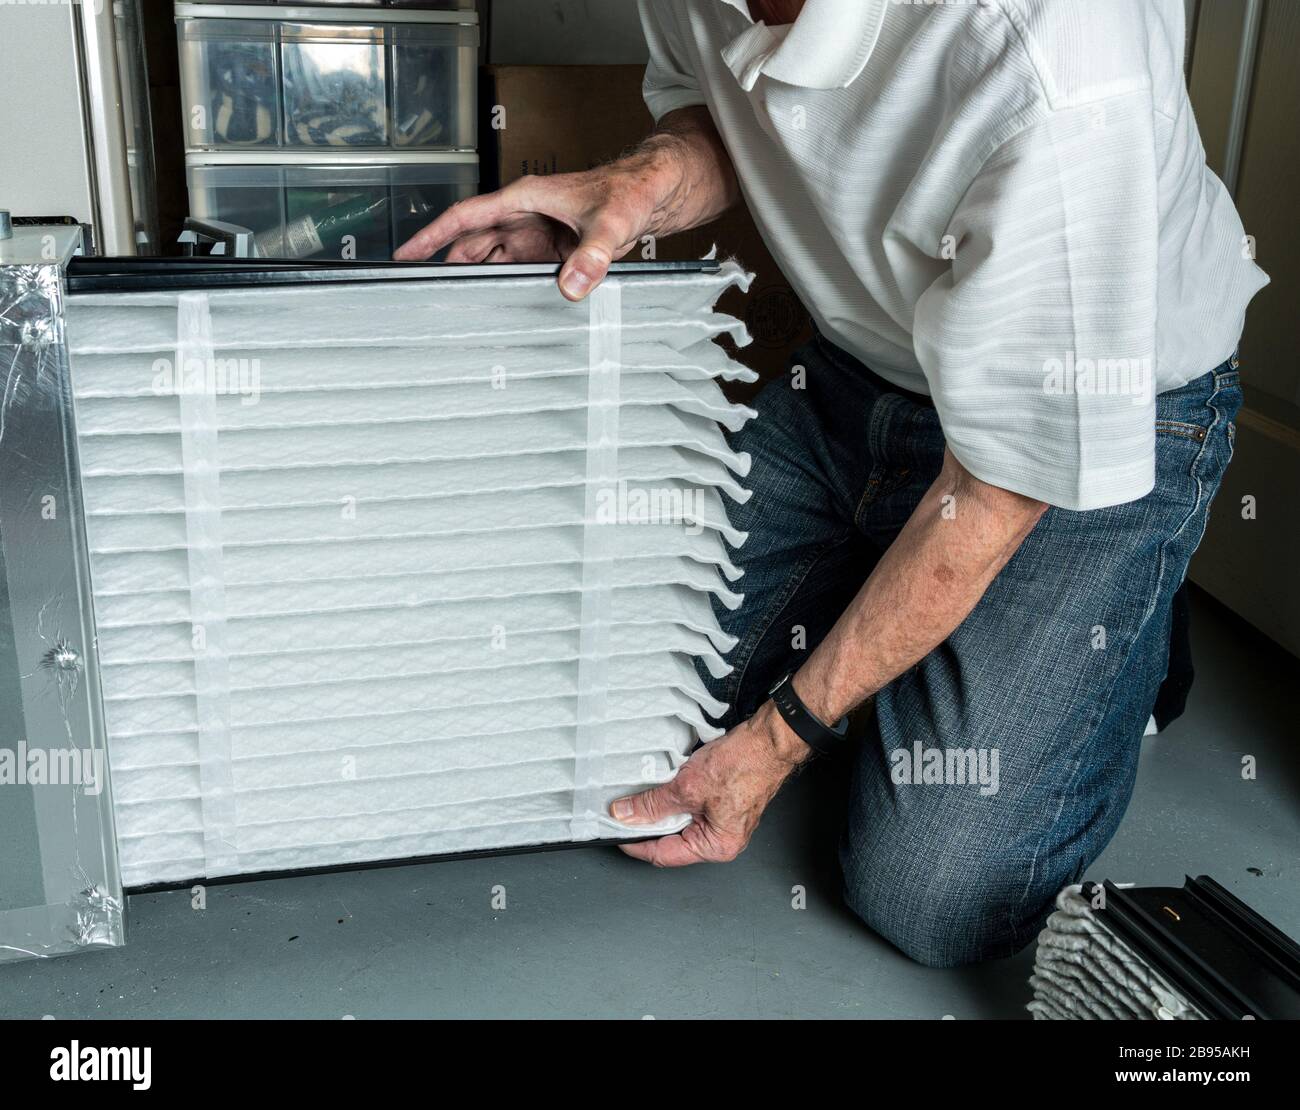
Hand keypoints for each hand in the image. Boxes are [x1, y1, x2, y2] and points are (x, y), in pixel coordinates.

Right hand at [394, 108, 739, 300]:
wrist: (659, 191)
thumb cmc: (632, 190)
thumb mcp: (612, 222)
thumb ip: (592, 255)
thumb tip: (571, 287)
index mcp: (525, 200)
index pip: (466, 217)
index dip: (433, 236)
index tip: (406, 254)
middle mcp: (526, 216)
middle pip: (473, 243)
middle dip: (447, 266)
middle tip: (422, 296)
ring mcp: (539, 235)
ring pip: (494, 259)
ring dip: (477, 280)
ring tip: (453, 311)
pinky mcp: (555, 251)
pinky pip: (521, 271)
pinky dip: (507, 288)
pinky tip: (500, 310)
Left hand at [610, 702, 810, 866]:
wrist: (767, 741)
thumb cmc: (743, 765)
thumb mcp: (686, 787)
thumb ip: (652, 805)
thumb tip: (626, 814)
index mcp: (715, 847)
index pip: (663, 854)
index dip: (635, 843)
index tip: (615, 831)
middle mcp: (721, 840)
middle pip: (672, 840)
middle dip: (647, 825)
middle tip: (624, 810)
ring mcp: (723, 822)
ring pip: (680, 821)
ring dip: (661, 809)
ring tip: (642, 795)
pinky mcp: (723, 804)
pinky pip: (691, 808)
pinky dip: (675, 798)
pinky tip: (663, 785)